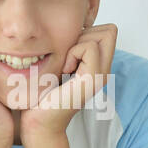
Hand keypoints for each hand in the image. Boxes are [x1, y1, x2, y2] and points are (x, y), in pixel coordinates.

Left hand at [20, 24, 116, 140]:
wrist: (38, 121)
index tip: (69, 50)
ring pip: (103, 35)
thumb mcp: (59, 63)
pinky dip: (73, 53)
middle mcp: (105, 71)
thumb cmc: (41, 92)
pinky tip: (63, 71)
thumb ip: (71, 47)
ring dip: (78, 44)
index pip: (108, 31)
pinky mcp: (93, 80)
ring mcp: (102, 76)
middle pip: (110, 30)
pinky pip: (89, 47)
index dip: (88, 32)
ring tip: (65, 66)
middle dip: (86, 35)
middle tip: (68, 57)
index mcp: (98, 66)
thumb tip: (75, 25)